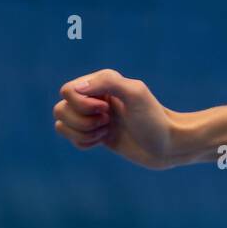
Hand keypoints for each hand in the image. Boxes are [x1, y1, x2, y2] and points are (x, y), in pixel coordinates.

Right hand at [53, 69, 177, 169]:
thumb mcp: (135, 94)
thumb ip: (107, 82)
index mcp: (102, 83)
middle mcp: (94, 98)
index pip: (67, 91)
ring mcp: (93, 117)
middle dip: (82, 121)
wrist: (166, 145)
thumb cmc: (153, 118)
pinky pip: (71, 138)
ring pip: (61, 124)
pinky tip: (103, 140)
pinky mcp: (94, 135)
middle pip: (60, 109)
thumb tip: (76, 88)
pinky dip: (84, 143)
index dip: (82, 104)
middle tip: (108, 121)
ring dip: (82, 133)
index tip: (107, 109)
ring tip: (106, 131)